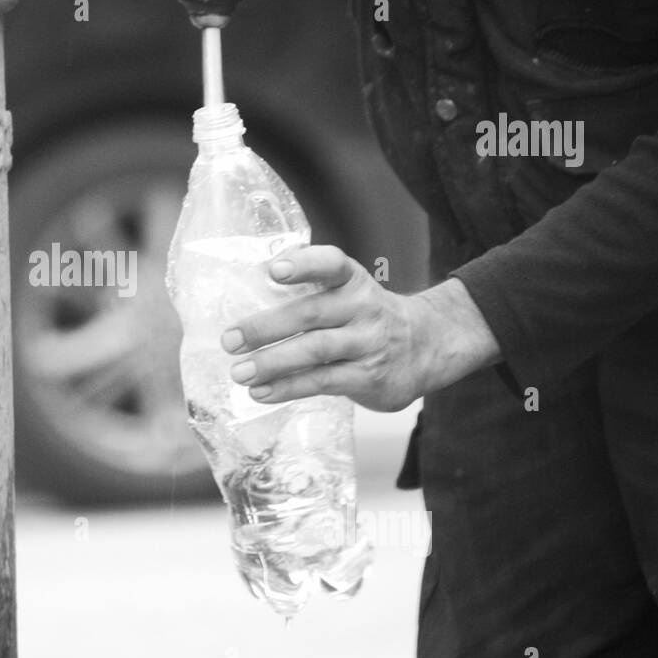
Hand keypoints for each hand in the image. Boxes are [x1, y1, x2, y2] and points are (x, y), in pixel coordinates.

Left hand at [219, 245, 500, 411]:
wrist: (427, 345)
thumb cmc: (367, 316)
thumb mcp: (348, 290)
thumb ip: (311, 283)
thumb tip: (258, 277)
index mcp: (353, 281)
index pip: (331, 265)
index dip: (303, 265)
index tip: (273, 269)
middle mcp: (363, 309)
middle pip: (311, 314)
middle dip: (266, 327)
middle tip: (230, 339)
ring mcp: (367, 344)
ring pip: (315, 351)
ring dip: (272, 362)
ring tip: (239, 371)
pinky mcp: (368, 377)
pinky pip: (322, 382)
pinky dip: (288, 387)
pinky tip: (261, 392)